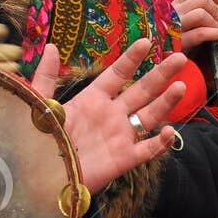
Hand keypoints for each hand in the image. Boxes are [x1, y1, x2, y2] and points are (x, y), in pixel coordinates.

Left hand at [31, 38, 188, 192]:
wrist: (37, 177)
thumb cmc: (37, 141)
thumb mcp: (40, 104)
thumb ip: (46, 77)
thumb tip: (52, 46)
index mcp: (92, 100)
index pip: (117, 74)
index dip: (131, 59)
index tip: (146, 41)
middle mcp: (111, 115)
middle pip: (142, 91)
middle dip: (161, 75)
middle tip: (179, 58)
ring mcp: (120, 137)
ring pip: (150, 116)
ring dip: (166, 102)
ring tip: (181, 86)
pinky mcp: (124, 159)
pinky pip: (148, 149)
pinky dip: (162, 142)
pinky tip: (170, 131)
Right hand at [172, 0, 217, 49]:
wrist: (156, 60)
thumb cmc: (169, 41)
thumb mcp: (178, 22)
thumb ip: (192, 11)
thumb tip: (216, 5)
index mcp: (174, 5)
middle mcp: (173, 13)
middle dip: (217, 8)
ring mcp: (175, 27)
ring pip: (201, 13)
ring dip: (216, 21)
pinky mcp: (178, 42)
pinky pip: (201, 33)